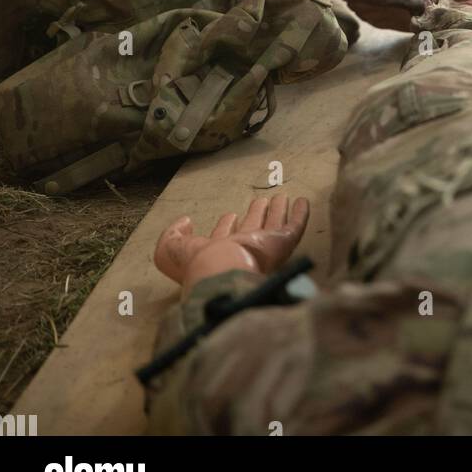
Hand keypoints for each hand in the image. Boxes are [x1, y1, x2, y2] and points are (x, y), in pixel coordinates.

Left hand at [154, 195, 309, 295]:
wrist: (222, 273)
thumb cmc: (196, 264)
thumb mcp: (169, 250)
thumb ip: (172, 235)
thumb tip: (186, 221)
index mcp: (217, 253)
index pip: (224, 236)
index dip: (225, 225)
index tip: (228, 215)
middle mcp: (242, 250)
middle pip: (251, 228)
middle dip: (255, 215)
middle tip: (260, 201)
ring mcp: (263, 248)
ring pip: (272, 225)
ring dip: (276, 211)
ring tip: (280, 197)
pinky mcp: (281, 245)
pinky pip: (293, 227)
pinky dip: (300, 214)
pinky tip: (303, 201)